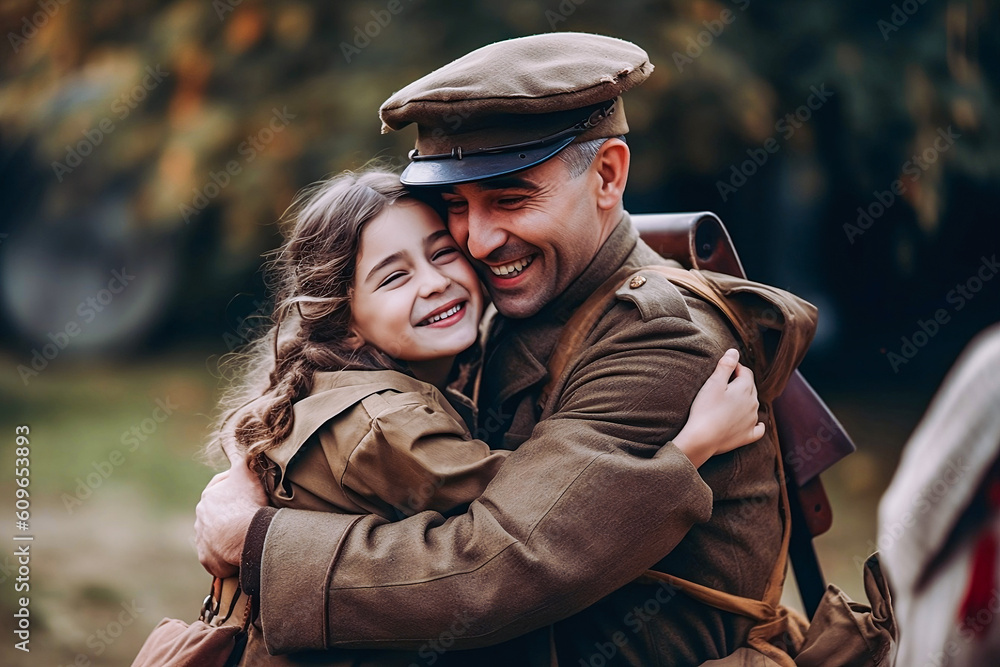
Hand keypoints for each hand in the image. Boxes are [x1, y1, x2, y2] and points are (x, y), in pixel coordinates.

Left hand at [194, 458, 268, 577]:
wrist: (243, 536)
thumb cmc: (246, 503)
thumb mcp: (244, 472)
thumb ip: (239, 453)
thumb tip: (232, 433)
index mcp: (209, 496)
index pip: (220, 488)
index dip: (235, 488)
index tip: (250, 492)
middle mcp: (201, 517)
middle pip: (217, 513)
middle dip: (231, 513)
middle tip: (251, 515)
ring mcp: (203, 539)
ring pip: (215, 534)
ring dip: (227, 535)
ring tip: (246, 536)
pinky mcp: (207, 559)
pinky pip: (216, 556)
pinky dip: (225, 555)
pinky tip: (238, 553)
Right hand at [672, 349, 765, 467]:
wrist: (702, 438)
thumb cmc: (705, 409)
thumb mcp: (713, 383)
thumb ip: (726, 365)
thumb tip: (735, 351)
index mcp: (745, 389)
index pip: (745, 372)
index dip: (735, 368)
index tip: (724, 369)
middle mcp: (753, 404)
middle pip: (750, 387)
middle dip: (741, 383)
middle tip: (725, 383)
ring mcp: (752, 421)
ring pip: (753, 405)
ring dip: (745, 401)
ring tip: (731, 401)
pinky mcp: (748, 436)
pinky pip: (759, 428)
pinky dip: (757, 424)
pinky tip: (755, 423)